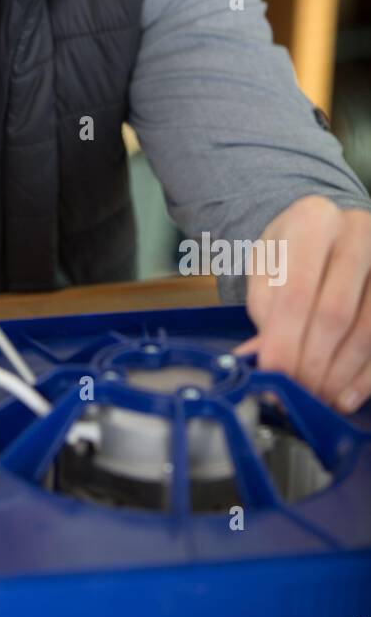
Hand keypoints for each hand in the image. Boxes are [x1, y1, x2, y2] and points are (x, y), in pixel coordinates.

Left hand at [233, 196, 370, 413]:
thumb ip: (264, 309)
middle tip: (296, 391)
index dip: (284, 339)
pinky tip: (345, 397)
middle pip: (334, 314)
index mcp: (313, 220)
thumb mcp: (268, 266)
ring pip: (367, 330)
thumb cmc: (294, 251)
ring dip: (340, 373)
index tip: (274, 373)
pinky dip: (366, 376)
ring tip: (317, 397)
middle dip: (312, 362)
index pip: (296, 290)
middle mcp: (358, 231)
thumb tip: (256, 358)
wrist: (335, 232)